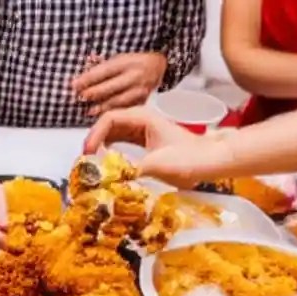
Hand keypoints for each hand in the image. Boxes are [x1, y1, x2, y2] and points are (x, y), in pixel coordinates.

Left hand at [72, 52, 167, 114]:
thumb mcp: (119, 58)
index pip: (103, 71)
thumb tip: (82, 78)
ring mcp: (140, 89)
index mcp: (127, 62)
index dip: (87, 79)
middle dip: (92, 93)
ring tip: (89, 110)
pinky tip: (103, 115)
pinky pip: (126, 108)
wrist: (158, 65)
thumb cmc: (134, 61)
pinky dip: (113, 112)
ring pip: (118, 101)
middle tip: (80, 97)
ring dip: (101, 107)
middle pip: (110, 87)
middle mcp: (135, 75)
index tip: (75, 85)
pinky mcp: (143, 100)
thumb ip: (101, 67)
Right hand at [83, 106, 233, 186]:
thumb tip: (106, 178)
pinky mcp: (145, 141)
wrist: (210, 160)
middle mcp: (141, 119)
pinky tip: (107, 163)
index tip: (88, 154)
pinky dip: (110, 150)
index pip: (109, 119)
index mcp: (143, 117)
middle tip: (85, 161)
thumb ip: (130, 170)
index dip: (94, 135)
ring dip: (101, 146)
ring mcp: (143, 129)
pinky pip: (120, 141)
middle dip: (94, 140)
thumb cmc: (189, 159)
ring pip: (112, 133)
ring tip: (93, 163)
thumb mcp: (157, 165)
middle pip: (107, 124)